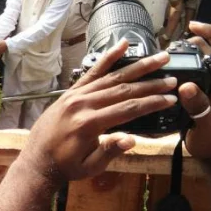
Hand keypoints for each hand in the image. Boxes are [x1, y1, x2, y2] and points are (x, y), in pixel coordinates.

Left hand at [23, 39, 178, 181]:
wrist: (37, 161)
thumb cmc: (66, 166)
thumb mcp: (90, 166)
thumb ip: (110, 151)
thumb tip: (131, 140)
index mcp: (89, 124)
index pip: (128, 109)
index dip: (152, 103)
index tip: (171, 98)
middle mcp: (82, 104)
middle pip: (123, 89)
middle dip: (151, 84)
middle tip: (172, 78)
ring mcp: (75, 95)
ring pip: (111, 77)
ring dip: (137, 67)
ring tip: (159, 58)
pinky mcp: (70, 92)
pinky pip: (92, 72)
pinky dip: (108, 58)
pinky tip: (122, 44)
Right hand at [177, 21, 210, 162]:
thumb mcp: (206, 127)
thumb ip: (199, 107)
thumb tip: (186, 86)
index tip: (194, 27)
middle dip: (197, 41)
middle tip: (174, 45)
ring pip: (204, 60)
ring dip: (189, 52)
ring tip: (168, 55)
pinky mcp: (203, 92)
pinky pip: (195, 72)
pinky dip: (183, 66)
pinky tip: (168, 70)